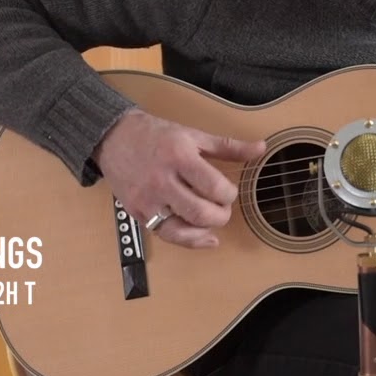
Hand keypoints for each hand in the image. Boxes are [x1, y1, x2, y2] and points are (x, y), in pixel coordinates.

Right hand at [91, 108, 265, 247]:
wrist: (114, 137)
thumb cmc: (157, 135)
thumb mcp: (194, 135)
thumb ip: (229, 146)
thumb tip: (261, 148)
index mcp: (179, 156)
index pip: (213, 187)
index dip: (229, 194)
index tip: (228, 191)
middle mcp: (162, 180)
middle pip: (200, 212)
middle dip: (221, 215)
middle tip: (223, 208)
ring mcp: (148, 199)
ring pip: (183, 229)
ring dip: (206, 229)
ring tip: (212, 219)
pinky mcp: (138, 212)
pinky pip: (167, 235)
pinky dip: (189, 241)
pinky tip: (204, 239)